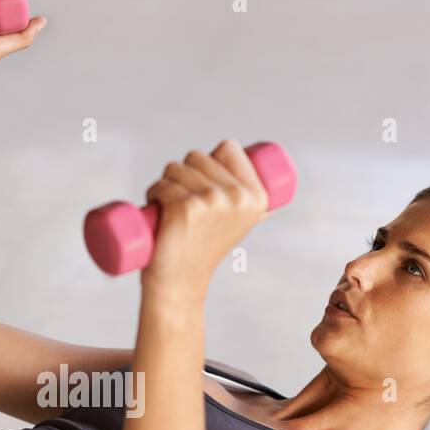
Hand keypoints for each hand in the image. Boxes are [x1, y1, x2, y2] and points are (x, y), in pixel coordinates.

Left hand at [140, 139, 270, 298]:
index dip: (209, 159)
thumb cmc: (206, 249)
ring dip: (165, 183)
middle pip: (198, 156)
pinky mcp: (185, 207)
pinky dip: (153, 193)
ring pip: (174, 168)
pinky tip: (156, 208)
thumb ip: (258, 209)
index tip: (203, 182)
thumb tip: (276, 194)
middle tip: (181, 200)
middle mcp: (238, 197)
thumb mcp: (241, 225)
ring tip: (168, 207)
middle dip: (182, 172)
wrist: (182, 282)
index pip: (228, 148)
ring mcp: (212, 200)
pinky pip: (161, 184)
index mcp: (256, 196)